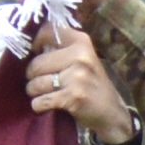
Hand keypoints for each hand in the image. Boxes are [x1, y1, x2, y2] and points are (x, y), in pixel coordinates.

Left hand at [25, 19, 134, 144]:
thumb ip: (62, 49)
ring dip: (34, 92)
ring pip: (35, 83)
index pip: (48, 31)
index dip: (35, 42)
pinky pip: (40, 101)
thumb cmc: (92, 85)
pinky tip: (46, 106)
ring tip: (43, 94)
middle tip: (39, 82)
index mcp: (82, 42)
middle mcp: (80, 56)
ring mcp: (77, 77)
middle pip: (36, 63)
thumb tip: (32, 46)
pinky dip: (38, 106)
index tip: (36, 53)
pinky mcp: (73, 97)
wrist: (112, 113)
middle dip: (32, 76)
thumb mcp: (84, 59)